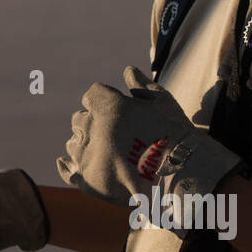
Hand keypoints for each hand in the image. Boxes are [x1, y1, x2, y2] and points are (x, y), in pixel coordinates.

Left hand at [56, 67, 245, 210]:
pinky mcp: (88, 181)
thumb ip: (141, 86)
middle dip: (93, 124)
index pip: (92, 95)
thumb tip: (128, 70)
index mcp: (107, 104)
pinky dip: (67, 166)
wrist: (184, 177)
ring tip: (103, 153)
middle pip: (80, 120)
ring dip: (84, 144)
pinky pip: (68, 171)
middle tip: (111, 135)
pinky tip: (66, 163)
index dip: (103, 102)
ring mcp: (88, 154)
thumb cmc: (176, 136)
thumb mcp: (162, 102)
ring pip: (74, 144)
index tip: (114, 112)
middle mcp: (92, 127)